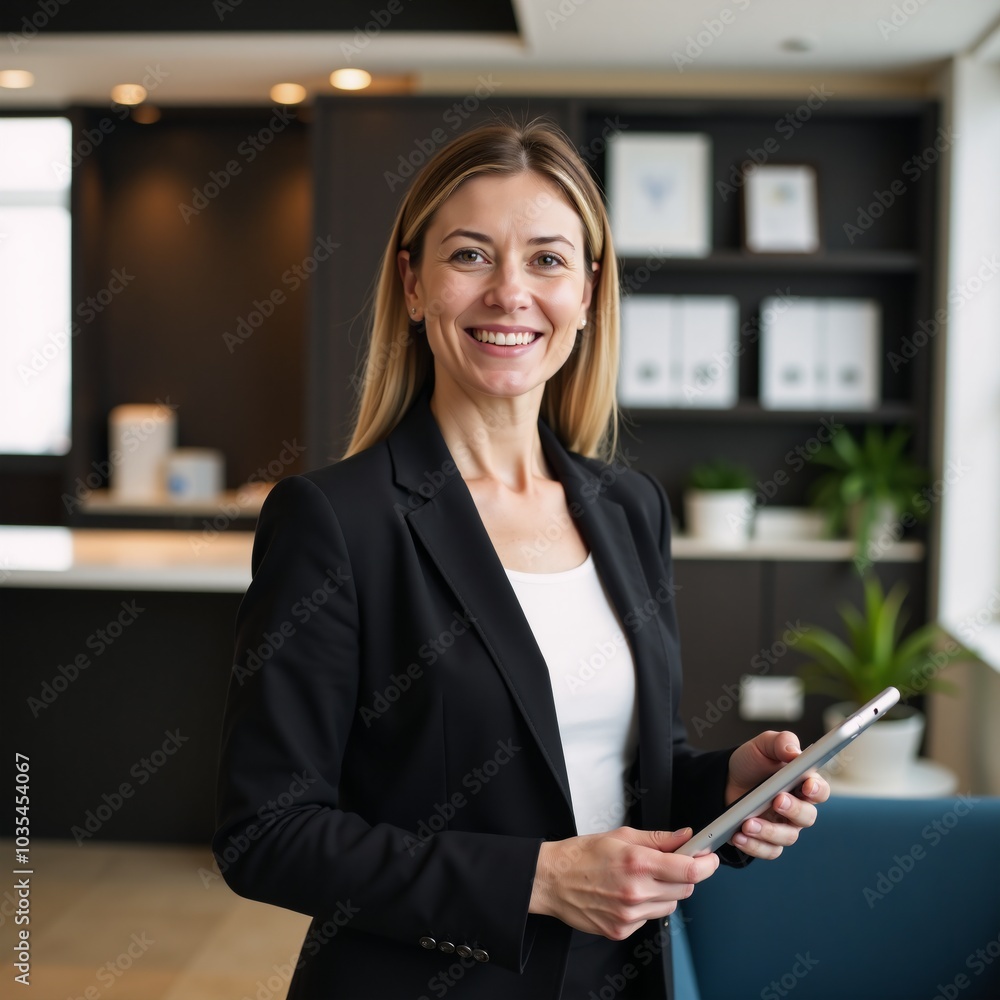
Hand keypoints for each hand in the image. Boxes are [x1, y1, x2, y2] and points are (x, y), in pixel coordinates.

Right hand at [528, 826, 718, 939]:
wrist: (552, 880)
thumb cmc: (582, 854)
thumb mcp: (621, 835)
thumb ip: (658, 838)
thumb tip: (685, 836)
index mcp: (637, 863)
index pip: (688, 870)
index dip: (706, 865)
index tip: (709, 859)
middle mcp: (636, 891)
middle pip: (684, 889)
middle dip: (684, 875)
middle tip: (670, 864)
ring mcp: (629, 915)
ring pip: (670, 905)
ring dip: (665, 892)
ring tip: (642, 879)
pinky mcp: (622, 930)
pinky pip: (649, 918)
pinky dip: (646, 906)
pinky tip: (627, 894)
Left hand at [725, 730, 829, 860]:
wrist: (724, 780)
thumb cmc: (751, 762)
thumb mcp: (762, 745)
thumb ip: (781, 742)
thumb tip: (794, 752)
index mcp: (802, 783)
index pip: (819, 790)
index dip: (817, 789)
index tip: (807, 785)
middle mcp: (798, 807)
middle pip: (807, 817)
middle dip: (793, 810)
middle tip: (777, 800)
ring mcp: (784, 826)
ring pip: (787, 837)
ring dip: (768, 831)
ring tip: (747, 824)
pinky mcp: (768, 841)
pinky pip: (768, 850)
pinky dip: (754, 846)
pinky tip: (738, 836)